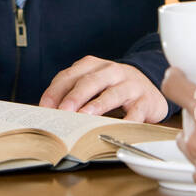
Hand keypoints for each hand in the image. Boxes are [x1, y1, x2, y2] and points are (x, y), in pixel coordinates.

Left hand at [39, 56, 168, 122]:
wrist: (150, 87)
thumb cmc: (114, 88)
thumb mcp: (93, 84)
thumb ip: (73, 94)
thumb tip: (50, 113)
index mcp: (94, 66)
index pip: (71, 75)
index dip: (56, 90)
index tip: (45, 107)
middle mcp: (112, 71)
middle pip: (91, 81)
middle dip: (75, 96)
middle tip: (63, 111)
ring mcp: (131, 84)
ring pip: (113, 93)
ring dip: (97, 105)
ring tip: (84, 116)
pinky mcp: (146, 100)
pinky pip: (136, 111)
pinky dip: (127, 121)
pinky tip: (117, 129)